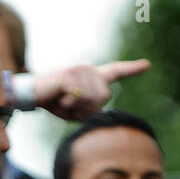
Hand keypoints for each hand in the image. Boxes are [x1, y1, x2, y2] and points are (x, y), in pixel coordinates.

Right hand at [33, 59, 149, 119]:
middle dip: (88, 107)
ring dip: (76, 106)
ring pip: (92, 99)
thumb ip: (92, 110)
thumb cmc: (54, 101)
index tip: (147, 64)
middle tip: (69, 103)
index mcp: (92, 76)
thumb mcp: (77, 109)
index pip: (115, 71)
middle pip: (104, 96)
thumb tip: (102, 113)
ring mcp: (80, 70)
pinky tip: (59, 96)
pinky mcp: (71, 74)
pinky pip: (79, 97)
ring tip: (63, 98)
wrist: (32, 93)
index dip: (132, 69)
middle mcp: (89, 69)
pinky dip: (68, 104)